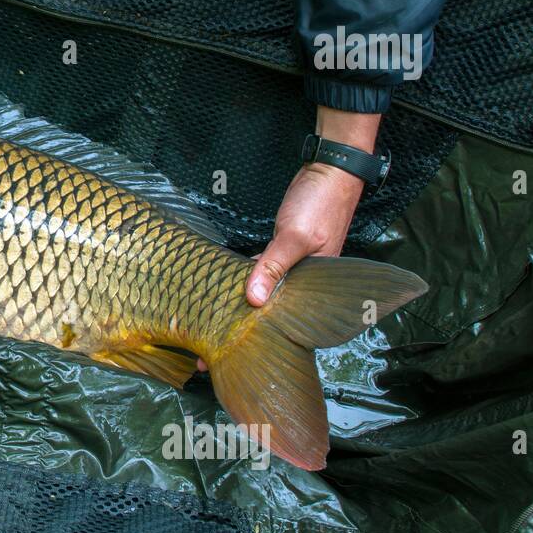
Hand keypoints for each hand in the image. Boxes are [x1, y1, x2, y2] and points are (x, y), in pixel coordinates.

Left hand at [196, 108, 378, 372]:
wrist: (330, 171)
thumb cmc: (321, 204)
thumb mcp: (296, 237)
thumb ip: (273, 266)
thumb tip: (253, 300)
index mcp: (313, 291)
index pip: (284, 327)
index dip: (256, 345)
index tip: (224, 360)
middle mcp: (301, 287)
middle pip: (266, 317)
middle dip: (236, 334)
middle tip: (202, 354)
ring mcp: (289, 271)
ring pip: (258, 296)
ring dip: (233, 309)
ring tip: (202, 330)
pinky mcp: (277, 255)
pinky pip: (256, 274)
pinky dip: (238, 282)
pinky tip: (214, 293)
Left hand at [246, 108, 381, 305]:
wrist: (329, 169)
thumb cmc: (320, 203)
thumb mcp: (294, 237)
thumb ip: (273, 267)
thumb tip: (254, 298)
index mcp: (321, 278)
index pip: (292, 305)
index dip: (270, 314)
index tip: (242, 323)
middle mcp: (311, 272)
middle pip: (282, 294)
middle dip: (260, 301)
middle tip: (228, 312)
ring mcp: (300, 258)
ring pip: (274, 278)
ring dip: (255, 283)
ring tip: (228, 297)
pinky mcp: (289, 245)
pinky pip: (270, 262)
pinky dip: (257, 267)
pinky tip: (239, 273)